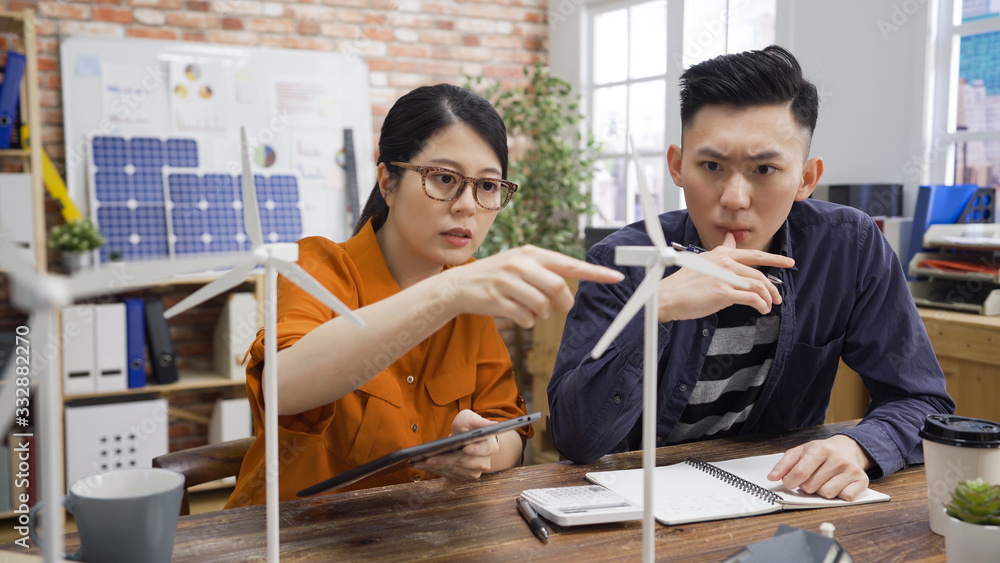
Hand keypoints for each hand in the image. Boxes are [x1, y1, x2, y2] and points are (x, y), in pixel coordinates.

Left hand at [413, 410, 500, 479]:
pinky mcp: (463, 477)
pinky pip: (449, 475)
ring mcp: (474, 472)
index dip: (475, 450)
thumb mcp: (470, 419)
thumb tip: (493, 425)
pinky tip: (424, 465)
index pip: (484, 449)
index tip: (466, 449)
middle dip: (446, 459)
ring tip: (421, 462)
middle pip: (465, 462)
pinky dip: (436, 470)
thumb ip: (478, 421)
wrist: (464, 440)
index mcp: (490, 446)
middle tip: (429, 458)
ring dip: (438, 466)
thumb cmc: (467, 428)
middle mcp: (484, 462)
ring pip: (456, 471)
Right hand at [443, 245, 623, 327]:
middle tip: (558, 307)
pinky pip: (525, 318)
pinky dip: (526, 321)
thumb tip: (568, 295)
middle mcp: (520, 264)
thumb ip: (545, 274)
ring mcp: (507, 281)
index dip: (595, 272)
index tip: (616, 277)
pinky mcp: (497, 299)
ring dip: (541, 314)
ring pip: (542, 306)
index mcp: (531, 253)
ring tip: (529, 308)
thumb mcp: (520, 265)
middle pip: (558, 288)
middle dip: (562, 303)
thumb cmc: (496, 276)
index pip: (570, 264)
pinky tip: (515, 313)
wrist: (459, 285)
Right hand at [658, 232, 792, 320]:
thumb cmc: (683, 282)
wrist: (668, 295)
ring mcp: (725, 277)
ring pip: (757, 285)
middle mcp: (725, 263)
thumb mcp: (702, 260)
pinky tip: (761, 310)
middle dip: (774, 284)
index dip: (773, 258)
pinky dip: (760, 305)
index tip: (787, 262)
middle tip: (779, 295)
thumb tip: (730, 239)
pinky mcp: (723, 293)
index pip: (752, 254)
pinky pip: (751, 298)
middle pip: (759, 272)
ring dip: (767, 297)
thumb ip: (720, 250)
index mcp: (721, 254)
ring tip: (769, 306)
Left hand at [767, 435, 872, 500]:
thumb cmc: (820, 452)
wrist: (847, 448)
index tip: (789, 482)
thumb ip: (784, 465)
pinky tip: (838, 484)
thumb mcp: (800, 452)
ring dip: (822, 491)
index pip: (800, 473)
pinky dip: (839, 495)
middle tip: (812, 476)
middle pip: (812, 486)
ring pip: (827, 494)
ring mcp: (851, 469)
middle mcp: (838, 458)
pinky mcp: (862, 480)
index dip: (791, 482)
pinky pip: (845, 497)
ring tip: (824, 480)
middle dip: (807, 485)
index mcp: (820, 448)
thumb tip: (771, 477)